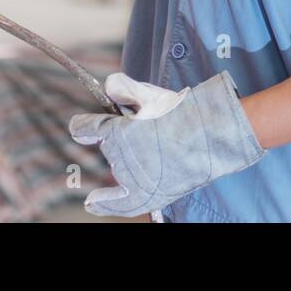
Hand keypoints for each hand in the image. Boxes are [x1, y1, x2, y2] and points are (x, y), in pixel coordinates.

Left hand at [69, 70, 264, 217]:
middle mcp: (120, 159)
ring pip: (118, 169)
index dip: (83, 126)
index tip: (80, 127)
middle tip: (141, 129)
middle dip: (118, 139)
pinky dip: (106, 203)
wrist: (210, 138)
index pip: (86, 128)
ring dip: (124, 162)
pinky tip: (93, 203)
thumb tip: (107, 88)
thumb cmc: (181, 114)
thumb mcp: (150, 93)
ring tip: (145, 152)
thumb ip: (122, 87)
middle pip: (108, 148)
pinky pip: (121, 203)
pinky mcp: (147, 195)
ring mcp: (134, 180)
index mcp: (116, 132)